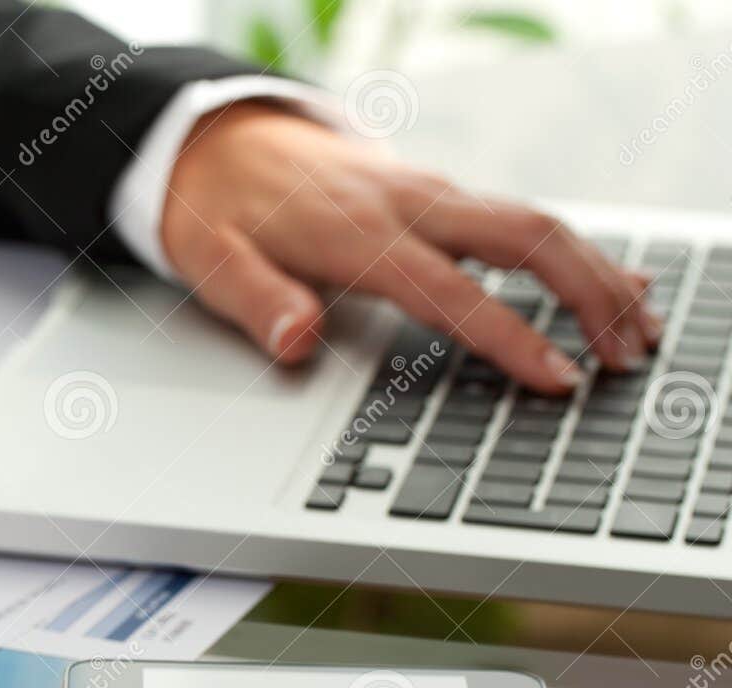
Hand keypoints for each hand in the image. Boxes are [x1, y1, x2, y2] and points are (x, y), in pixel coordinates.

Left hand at [160, 102, 659, 393]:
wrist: (217, 140)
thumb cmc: (218, 211)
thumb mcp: (213, 261)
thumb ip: (258, 303)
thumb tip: (296, 343)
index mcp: (356, 233)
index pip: (450, 292)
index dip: (510, 340)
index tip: (558, 380)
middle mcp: (407, 204)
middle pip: (525, 237)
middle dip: (588, 296)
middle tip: (627, 358)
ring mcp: (429, 193)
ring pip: (536, 223)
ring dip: (597, 274)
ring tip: (640, 331)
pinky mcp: (438, 193)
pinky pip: (520, 218)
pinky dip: (573, 252)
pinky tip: (614, 282)